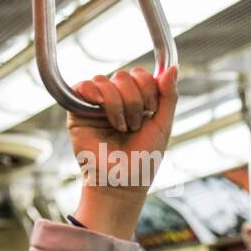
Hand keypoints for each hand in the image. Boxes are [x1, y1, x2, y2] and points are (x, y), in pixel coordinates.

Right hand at [68, 66, 178, 240]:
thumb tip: (173, 68)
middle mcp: (115, 99)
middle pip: (123, 76)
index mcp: (136, 101)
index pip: (140, 75)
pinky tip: (100, 111)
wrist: (121, 183)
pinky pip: (82, 87)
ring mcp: (95, 104)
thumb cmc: (143, 160)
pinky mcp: (77, 111)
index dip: (148, 87)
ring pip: (104, 80)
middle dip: (133, 100)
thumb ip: (168, 96)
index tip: (150, 110)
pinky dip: (93, 94)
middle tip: (134, 125)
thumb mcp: (162, 126)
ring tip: (119, 127)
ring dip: (117, 104)